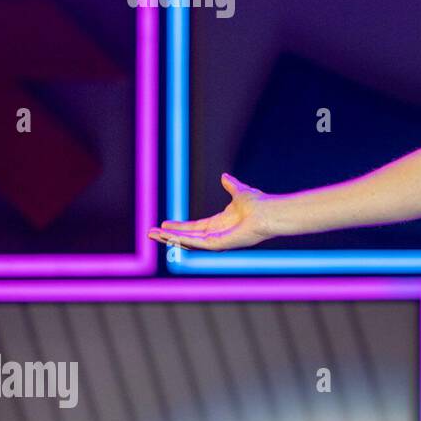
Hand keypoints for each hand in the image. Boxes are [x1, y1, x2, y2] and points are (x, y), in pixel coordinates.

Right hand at [147, 173, 273, 250]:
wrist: (269, 211)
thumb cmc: (260, 204)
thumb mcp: (239, 192)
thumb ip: (231, 185)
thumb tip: (225, 176)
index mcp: (221, 224)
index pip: (195, 227)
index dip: (179, 226)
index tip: (164, 223)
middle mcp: (218, 234)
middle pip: (188, 236)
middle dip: (169, 234)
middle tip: (151, 232)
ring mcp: (218, 240)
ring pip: (189, 242)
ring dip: (170, 238)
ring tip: (153, 234)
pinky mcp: (220, 244)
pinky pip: (198, 243)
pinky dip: (183, 240)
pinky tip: (169, 236)